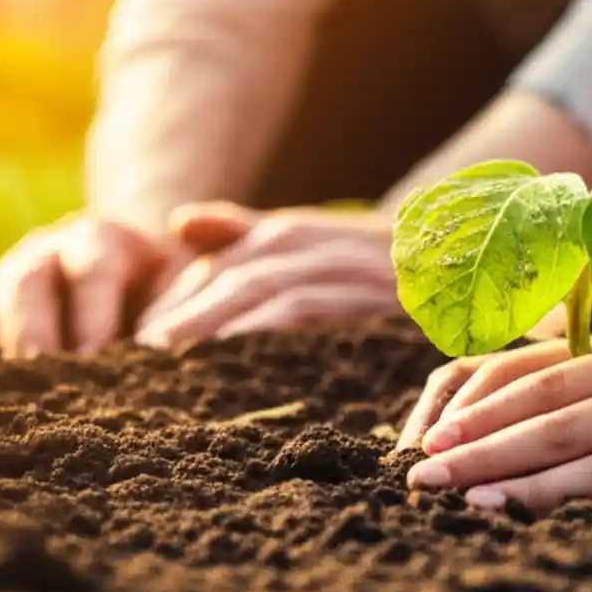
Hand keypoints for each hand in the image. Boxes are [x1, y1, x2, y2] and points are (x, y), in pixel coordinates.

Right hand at [0, 208, 249, 357]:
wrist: (140, 268)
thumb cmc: (176, 286)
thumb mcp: (189, 281)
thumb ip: (187, 304)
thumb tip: (181, 345)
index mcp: (105, 240)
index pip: (93, 272)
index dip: (93, 316)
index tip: (95, 359)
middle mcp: (53, 250)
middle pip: (29, 282)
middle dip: (34, 332)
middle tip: (42, 382)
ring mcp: (18, 275)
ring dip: (7, 347)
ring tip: (16, 396)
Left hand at [135, 205, 399, 347]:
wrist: (461, 253)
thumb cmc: (369, 257)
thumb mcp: (304, 235)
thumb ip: (241, 231)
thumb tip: (176, 224)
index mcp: (282, 235)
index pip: (211, 272)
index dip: (169, 307)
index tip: (132, 347)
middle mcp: (301, 245)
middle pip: (225, 283)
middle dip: (177, 321)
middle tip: (130, 364)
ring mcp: (333, 270)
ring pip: (259, 296)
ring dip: (209, 329)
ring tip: (164, 366)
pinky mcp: (363, 298)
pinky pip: (306, 316)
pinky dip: (266, 335)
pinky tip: (236, 365)